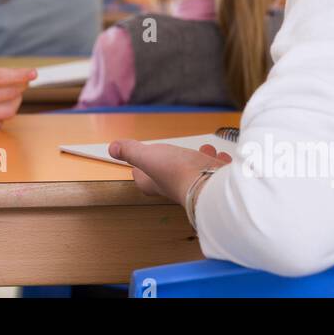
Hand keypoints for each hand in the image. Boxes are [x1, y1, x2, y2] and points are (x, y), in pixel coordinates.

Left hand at [107, 140, 231, 203]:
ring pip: (196, 171)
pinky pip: (216, 171)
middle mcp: (177, 186)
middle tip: (172, 154)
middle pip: (171, 177)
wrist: (209, 184)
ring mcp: (197, 183)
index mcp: (157, 182)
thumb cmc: (176, 173)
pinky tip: (220, 156)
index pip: (144, 181)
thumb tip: (113, 148)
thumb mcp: (147, 156)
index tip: (136, 168)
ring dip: (199, 158)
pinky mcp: (216, 181)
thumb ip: (131, 151)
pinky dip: (218, 163)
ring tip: (204, 150)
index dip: (140, 174)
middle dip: (173, 163)